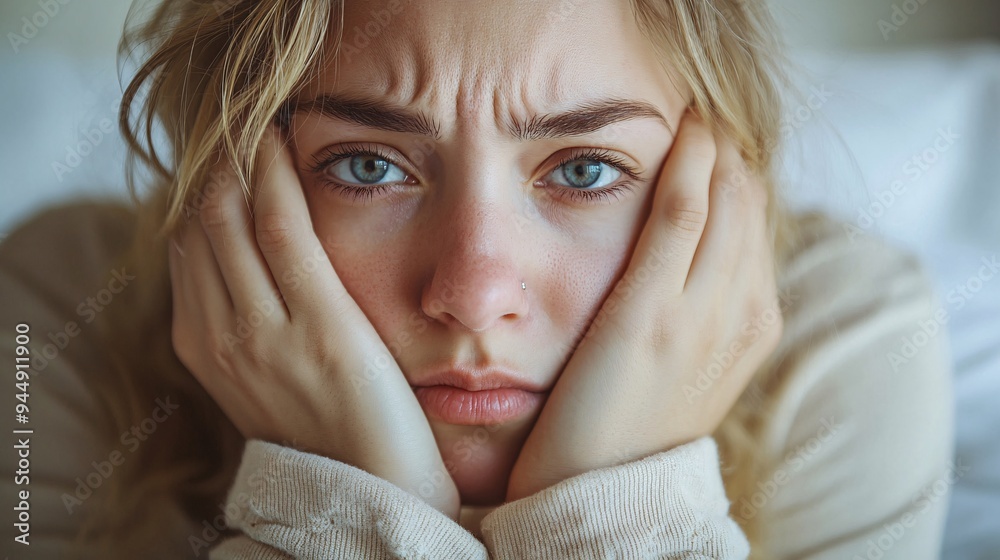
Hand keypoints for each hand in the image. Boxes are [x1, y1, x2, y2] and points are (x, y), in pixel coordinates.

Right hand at [168, 125, 459, 517]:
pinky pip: (282, 225)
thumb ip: (249, 318)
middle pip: (199, 220)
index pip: (186, 242)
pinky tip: (283, 138)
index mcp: (202, 345)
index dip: (202, 185)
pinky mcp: (318, 325)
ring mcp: (262, 331)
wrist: (371, 491)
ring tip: (261, 114)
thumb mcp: (266, 376)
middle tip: (242, 116)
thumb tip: (249, 258)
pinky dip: (274, 173)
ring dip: (240, 154)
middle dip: (215, 160)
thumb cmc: (332, 429)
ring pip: (230, 213)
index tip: (225, 146)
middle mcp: (219, 334)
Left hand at [506, 110, 782, 500]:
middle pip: (751, 204)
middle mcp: (742, 314)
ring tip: (693, 115)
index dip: (742, 176)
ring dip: (713, 148)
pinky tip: (679, 131)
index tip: (717, 143)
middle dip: (732, 154)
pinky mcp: (653, 309)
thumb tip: (690, 263)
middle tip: (704, 118)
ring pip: (725, 199)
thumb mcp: (688, 372)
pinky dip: (687, 163)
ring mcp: (703, 311)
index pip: (757, 226)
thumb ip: (700, 315)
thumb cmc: (629, 430)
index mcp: (754, 327)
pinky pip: (682, 212)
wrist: (603, 493)